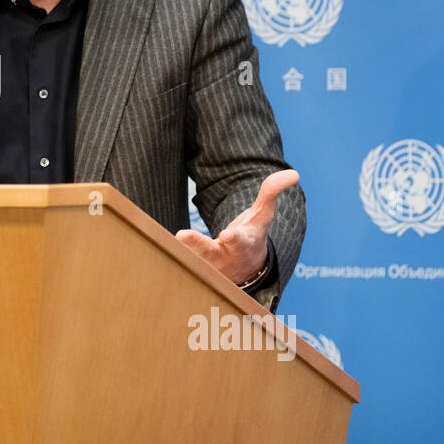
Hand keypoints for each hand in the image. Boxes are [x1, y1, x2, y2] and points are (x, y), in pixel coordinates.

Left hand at [175, 169, 299, 286]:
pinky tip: (149, 250)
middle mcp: (223, 256)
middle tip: (181, 236)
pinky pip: (177, 264)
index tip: (227, 235)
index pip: (239, 241)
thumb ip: (271, 193)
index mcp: (242, 244)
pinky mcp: (191, 269)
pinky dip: (166, 259)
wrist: (243, 269)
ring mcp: (206, 265)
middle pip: (209, 252)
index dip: (234, 239)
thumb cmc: (252, 236)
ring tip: (163, 242)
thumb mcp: (262, 216)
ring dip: (176, 253)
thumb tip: (294, 173)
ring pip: (189, 260)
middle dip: (197, 245)